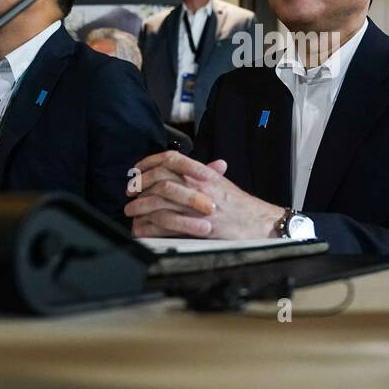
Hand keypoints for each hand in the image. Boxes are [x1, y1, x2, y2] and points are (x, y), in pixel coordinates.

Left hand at [125, 150, 280, 239]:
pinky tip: (142, 229)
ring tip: (131, 212)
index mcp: (204, 173)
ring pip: (161, 201)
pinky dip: (151, 227)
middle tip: (130, 192)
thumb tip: (186, 169)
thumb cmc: (241, 206)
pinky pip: (168, 225)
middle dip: (140, 185)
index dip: (150, 163)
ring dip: (141, 207)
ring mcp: (198, 206)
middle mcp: (200, 186)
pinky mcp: (198, 226)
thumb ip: (203, 174)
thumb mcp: (222, 184)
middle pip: (161, 178)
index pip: (171, 159)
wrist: (259, 223)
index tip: (138, 170)